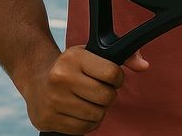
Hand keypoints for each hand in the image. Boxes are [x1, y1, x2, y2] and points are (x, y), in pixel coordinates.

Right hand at [25, 46, 148, 133]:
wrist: (36, 77)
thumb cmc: (72, 65)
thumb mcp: (94, 52)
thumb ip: (124, 56)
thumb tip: (144, 66)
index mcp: (73, 58)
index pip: (112, 73)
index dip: (117, 78)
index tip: (111, 77)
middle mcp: (60, 78)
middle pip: (106, 97)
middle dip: (108, 95)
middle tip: (98, 90)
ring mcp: (52, 100)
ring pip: (97, 115)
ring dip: (98, 110)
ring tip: (88, 100)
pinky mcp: (47, 119)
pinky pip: (83, 129)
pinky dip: (87, 123)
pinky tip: (79, 111)